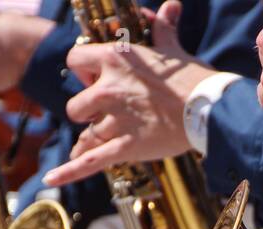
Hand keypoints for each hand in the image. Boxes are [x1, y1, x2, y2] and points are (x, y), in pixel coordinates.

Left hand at [42, 1, 214, 187]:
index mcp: (115, 59)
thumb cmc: (194, 79)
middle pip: (75, 105)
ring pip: (86, 135)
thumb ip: (163, 28)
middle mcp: (108, 88)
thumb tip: (170, 6)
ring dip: (92, 139)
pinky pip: (89, 161)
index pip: (74, 60)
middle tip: (103, 115)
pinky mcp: (125, 147)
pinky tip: (51, 178)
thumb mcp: (173, 50)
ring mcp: (115, 119)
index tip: (95, 79)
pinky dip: (68, 171)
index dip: (82, 72)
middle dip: (86, 112)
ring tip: (97, 143)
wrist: (211, 110)